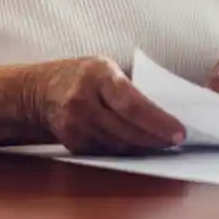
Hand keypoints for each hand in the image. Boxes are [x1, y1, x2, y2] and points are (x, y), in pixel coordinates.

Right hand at [35, 57, 185, 154]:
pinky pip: (106, 151)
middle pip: (127, 129)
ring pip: (118, 144)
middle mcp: (82, 100)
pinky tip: (136, 144)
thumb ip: (130, 86)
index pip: (132, 104)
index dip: (157, 121)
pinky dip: (124, 149)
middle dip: (156, 138)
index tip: (179, 133)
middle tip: (176, 141)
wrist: (40, 90)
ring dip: (142, 145)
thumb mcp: (105, 67)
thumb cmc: (83, 75)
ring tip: (161, 141)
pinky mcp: (71, 142)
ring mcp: (74, 124)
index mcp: (97, 75)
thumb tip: (167, 109)